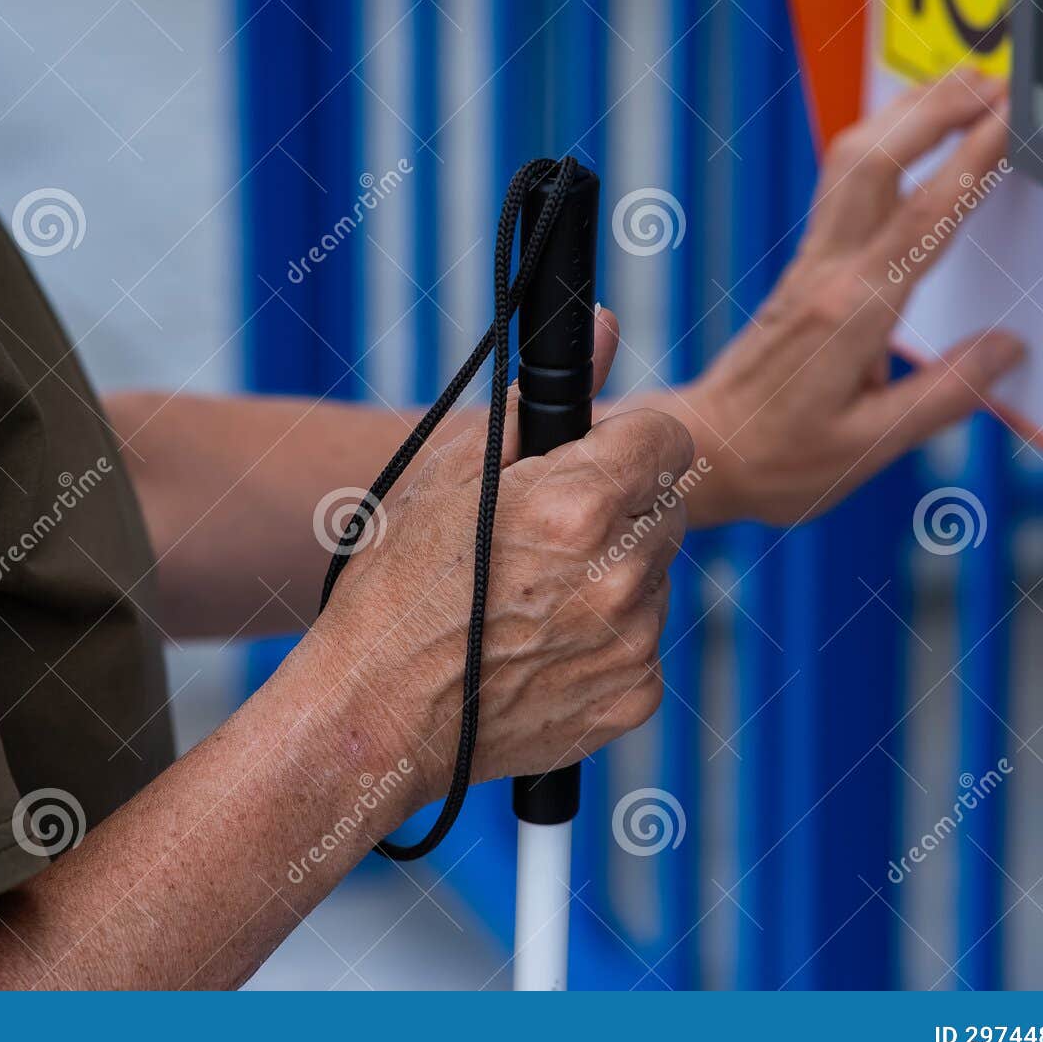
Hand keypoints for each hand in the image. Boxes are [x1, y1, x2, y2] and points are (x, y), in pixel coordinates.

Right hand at [306, 312, 693, 803]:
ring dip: (616, 575)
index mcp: (582, 505)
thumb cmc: (396, 587)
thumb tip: (607, 328)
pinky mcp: (633, 699)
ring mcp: (634, 643)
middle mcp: (621, 574)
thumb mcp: (452, 473)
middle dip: (623, 507)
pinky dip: (609, 641)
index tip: (595, 459)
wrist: (374, 714)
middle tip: (551, 533)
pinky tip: (543, 647)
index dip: (628, 443)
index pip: (668, 440)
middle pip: (667, 508)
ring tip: (535, 597)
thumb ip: (545, 401)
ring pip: (657, 577)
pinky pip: (644, 645)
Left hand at [678, 70, 1026, 525]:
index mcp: (851, 312)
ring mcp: (809, 266)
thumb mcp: (870, 447)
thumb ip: (945, 396)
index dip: (972, 161)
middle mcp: (826, 275)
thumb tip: (1009, 350)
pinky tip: (905, 139)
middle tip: (995, 79)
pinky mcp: (802, 271)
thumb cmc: (776, 459)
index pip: (923, 218)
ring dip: (906, 115)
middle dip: (936, 108)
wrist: (704, 451)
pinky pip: (841, 187)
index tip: (1011, 119)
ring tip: (960, 87)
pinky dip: (883, 145)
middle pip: (877, 159)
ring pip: (851, 162)